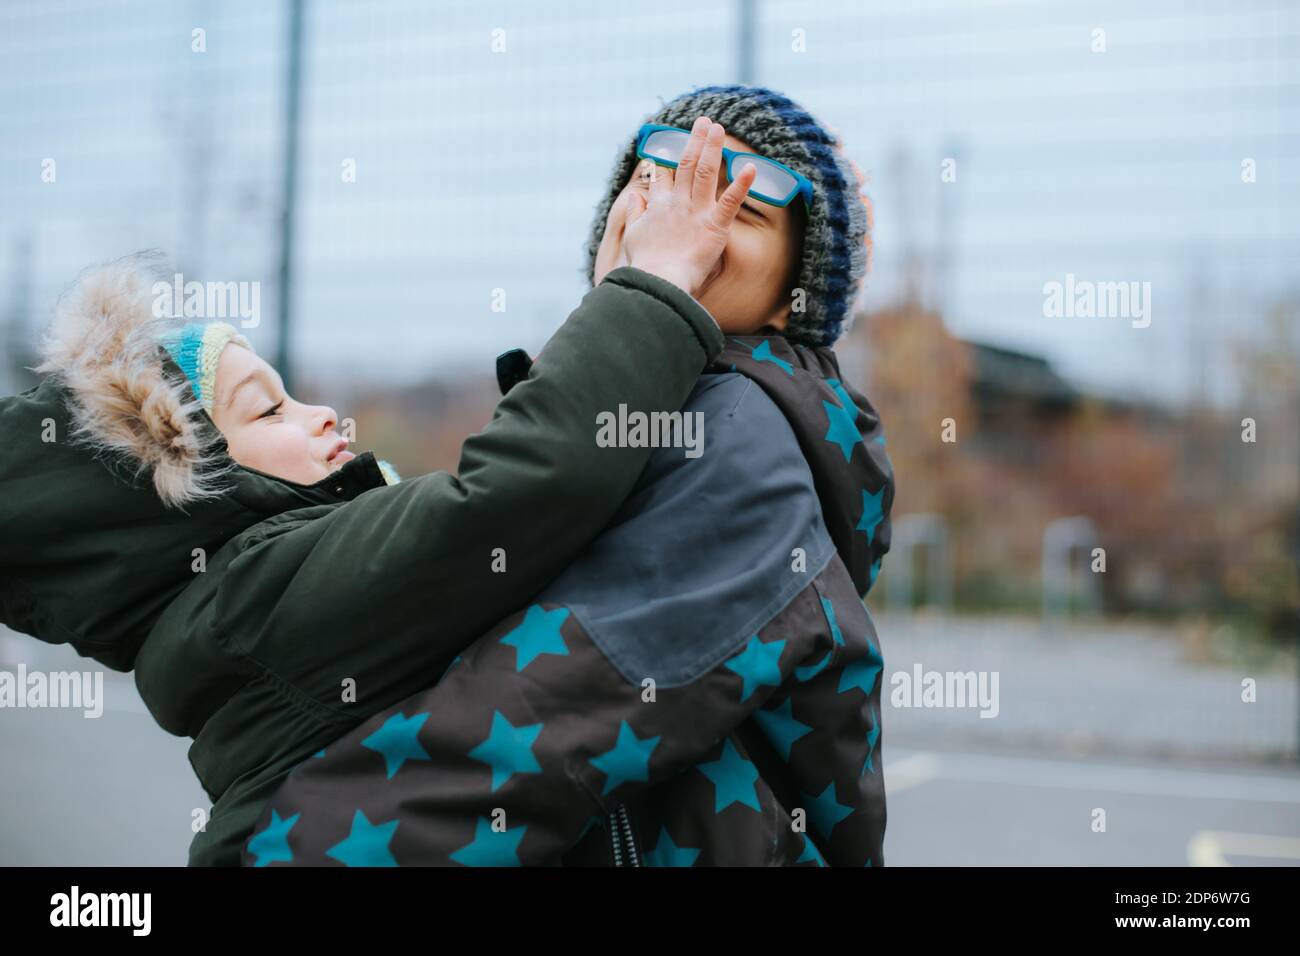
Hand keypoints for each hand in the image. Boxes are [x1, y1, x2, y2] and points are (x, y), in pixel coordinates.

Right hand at [595, 116, 756, 298]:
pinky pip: (731, 201)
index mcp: (658, 206)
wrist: (658, 282)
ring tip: (718, 127)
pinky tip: (752, 167)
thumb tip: (634, 196)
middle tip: (705, 121)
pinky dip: (742, 184)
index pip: (664, 174)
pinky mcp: (715, 226)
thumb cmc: (645, 266)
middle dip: (695, 140)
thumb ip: (635, 214)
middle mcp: (677, 203)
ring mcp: (696, 212)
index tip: (674, 144)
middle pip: (686, 164)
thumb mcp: (633, 236)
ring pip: (704, 172)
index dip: (669, 157)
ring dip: (712, 148)